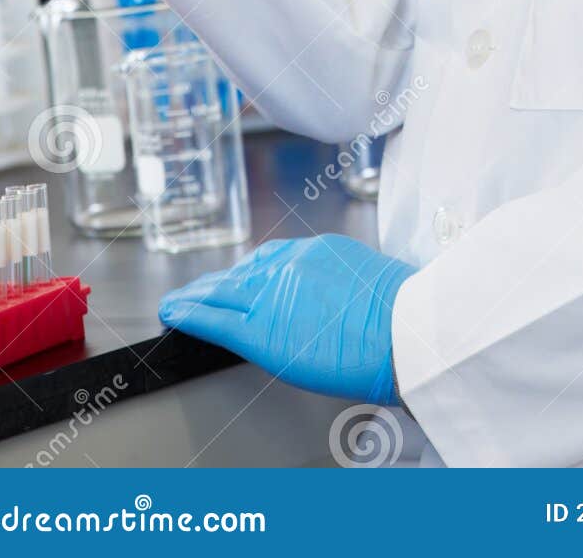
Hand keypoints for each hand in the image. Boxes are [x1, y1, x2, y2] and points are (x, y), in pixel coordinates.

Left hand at [158, 235, 414, 404]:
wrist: (407, 330)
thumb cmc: (406, 316)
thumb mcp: (373, 281)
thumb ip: (343, 285)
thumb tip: (338, 303)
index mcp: (320, 252)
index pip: (273, 258)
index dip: (250, 271)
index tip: (238, 277)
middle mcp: (292, 265)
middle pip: (243, 272)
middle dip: (218, 282)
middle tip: (197, 289)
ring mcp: (274, 295)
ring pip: (222, 293)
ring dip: (196, 296)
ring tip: (177, 302)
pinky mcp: (262, 330)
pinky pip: (216, 319)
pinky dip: (191, 314)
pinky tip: (174, 314)